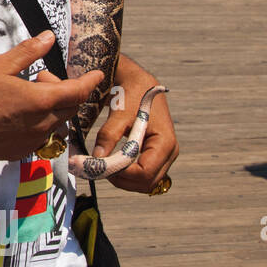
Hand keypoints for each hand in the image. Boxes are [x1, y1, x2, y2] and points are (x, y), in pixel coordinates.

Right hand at [0, 33, 104, 161]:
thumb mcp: (0, 65)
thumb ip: (28, 52)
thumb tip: (49, 37)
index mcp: (41, 100)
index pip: (78, 91)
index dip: (91, 82)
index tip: (98, 75)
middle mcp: (42, 124)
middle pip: (70, 108)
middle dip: (64, 92)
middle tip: (39, 79)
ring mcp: (32, 141)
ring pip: (56, 124)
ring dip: (51, 110)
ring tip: (26, 98)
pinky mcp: (20, 152)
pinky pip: (40, 138)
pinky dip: (38, 125)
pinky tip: (16, 116)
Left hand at [90, 54, 177, 192]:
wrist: (139, 84)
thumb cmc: (131, 95)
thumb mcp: (120, 113)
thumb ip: (109, 135)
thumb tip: (97, 158)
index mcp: (165, 142)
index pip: (145, 172)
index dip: (122, 174)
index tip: (101, 167)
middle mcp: (169, 152)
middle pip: (147, 182)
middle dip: (122, 179)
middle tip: (98, 169)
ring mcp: (165, 156)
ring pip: (145, 183)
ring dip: (124, 179)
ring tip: (103, 165)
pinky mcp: (156, 156)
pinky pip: (144, 175)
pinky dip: (127, 175)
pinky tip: (111, 163)